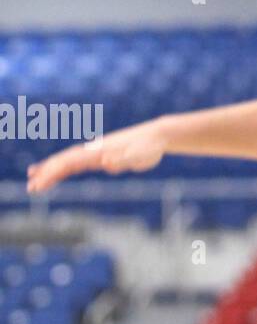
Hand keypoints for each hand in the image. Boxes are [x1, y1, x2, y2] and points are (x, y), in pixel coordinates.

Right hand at [27, 120, 166, 192]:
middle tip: (31, 187)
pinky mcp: (101, 156)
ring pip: (69, 160)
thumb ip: (123, 160)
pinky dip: (65, 167)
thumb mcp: (139, 156)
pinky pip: (78, 162)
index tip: (40, 183)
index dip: (55, 172)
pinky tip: (57, 172)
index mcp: (100, 150)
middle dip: (47, 174)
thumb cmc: (149, 147)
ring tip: (33, 180)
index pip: (72, 162)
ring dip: (51, 170)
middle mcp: (95, 150)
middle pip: (65, 161)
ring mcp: (97, 152)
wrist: (157, 135)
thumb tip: (105, 162)